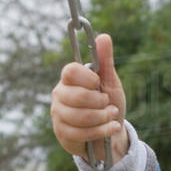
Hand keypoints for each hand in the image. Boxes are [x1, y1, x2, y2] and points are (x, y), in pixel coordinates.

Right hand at [50, 33, 129, 163]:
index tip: (98, 83)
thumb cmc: (108, 105)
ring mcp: (58, 115)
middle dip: (101, 102)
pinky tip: (112, 127)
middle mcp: (59, 95)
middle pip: (78, 96)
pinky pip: (83, 133)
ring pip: (82, 116)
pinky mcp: (62, 133)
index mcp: (69, 79)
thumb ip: (105, 61)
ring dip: (104, 117)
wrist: (110, 134)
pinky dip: (103, 130)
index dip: (89, 78)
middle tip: (108, 103)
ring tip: (111, 115)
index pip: (71, 71)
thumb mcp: (110, 83)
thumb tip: (104, 36)